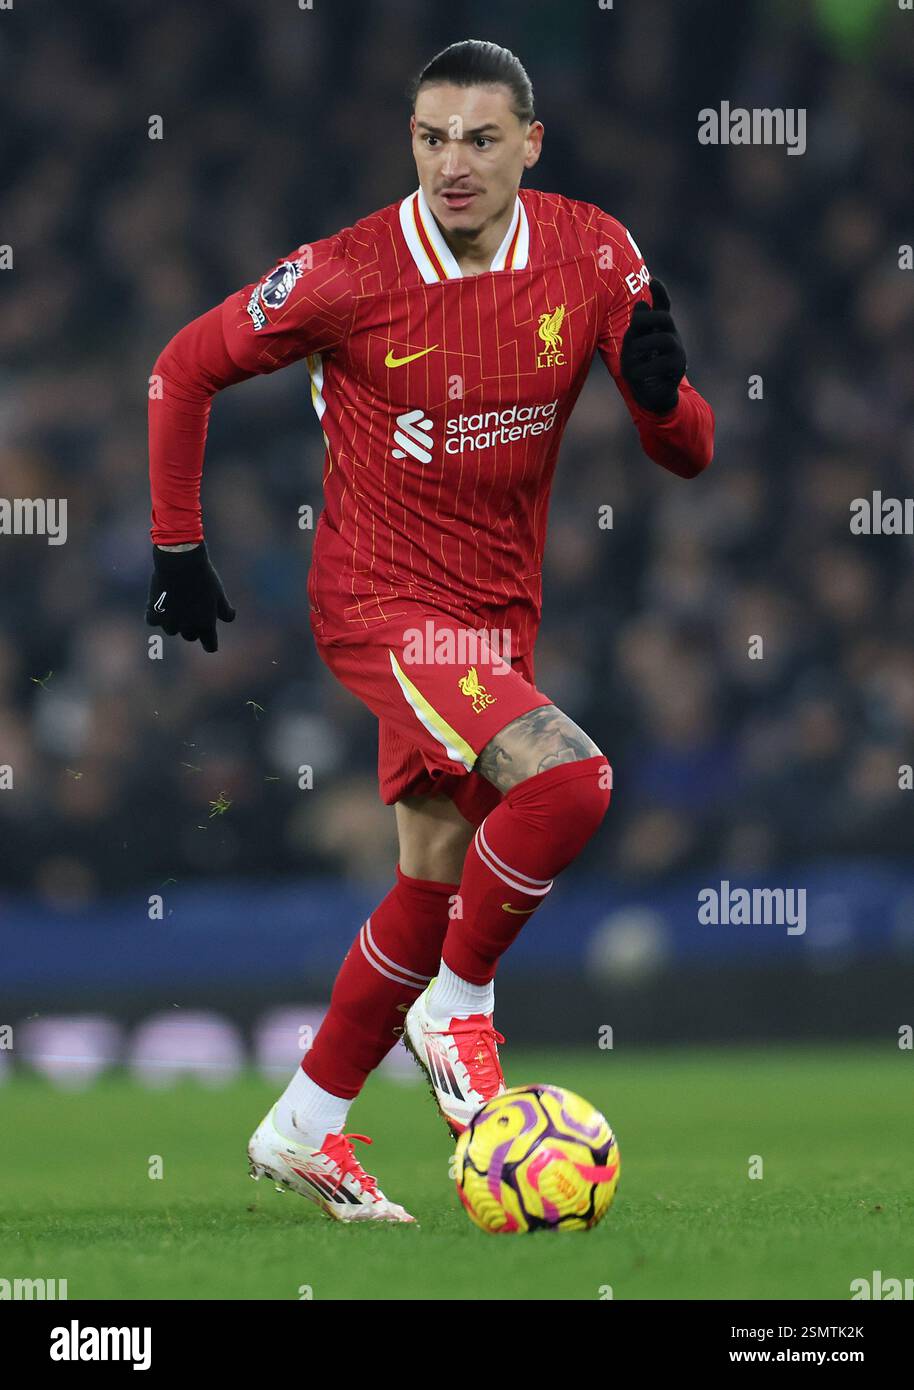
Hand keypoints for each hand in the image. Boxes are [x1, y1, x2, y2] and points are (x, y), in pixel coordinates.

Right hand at [146, 542, 234, 651]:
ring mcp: (170, 622)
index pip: (210, 646)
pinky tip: (158, 602)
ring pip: (171, 630)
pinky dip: (155, 614)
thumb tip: (231, 617)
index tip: (208, 639)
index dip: (209, 642)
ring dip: (173, 621)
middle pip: (190, 636)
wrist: (180, 561)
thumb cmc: (203, 576)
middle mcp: (188, 627)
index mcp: (206, 624)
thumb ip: (225, 610)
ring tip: (175, 602)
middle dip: (192, 627)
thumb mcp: (219, 593)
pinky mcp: (155, 613)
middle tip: (191, 609)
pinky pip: (153, 621)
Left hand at [620, 277, 686, 414]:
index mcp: (658, 329)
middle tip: (634, 328)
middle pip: (664, 318)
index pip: (662, 307)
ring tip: (631, 357)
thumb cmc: (639, 368)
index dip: (660, 293)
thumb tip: (640, 304)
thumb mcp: (631, 347)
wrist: (650, 395)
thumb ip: (635, 329)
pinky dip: (644, 368)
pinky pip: (663, 362)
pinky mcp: (678, 368)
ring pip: (664, 339)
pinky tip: (634, 374)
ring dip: (643, 346)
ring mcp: (677, 351)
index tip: (653, 281)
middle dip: (647, 319)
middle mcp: (670, 336)